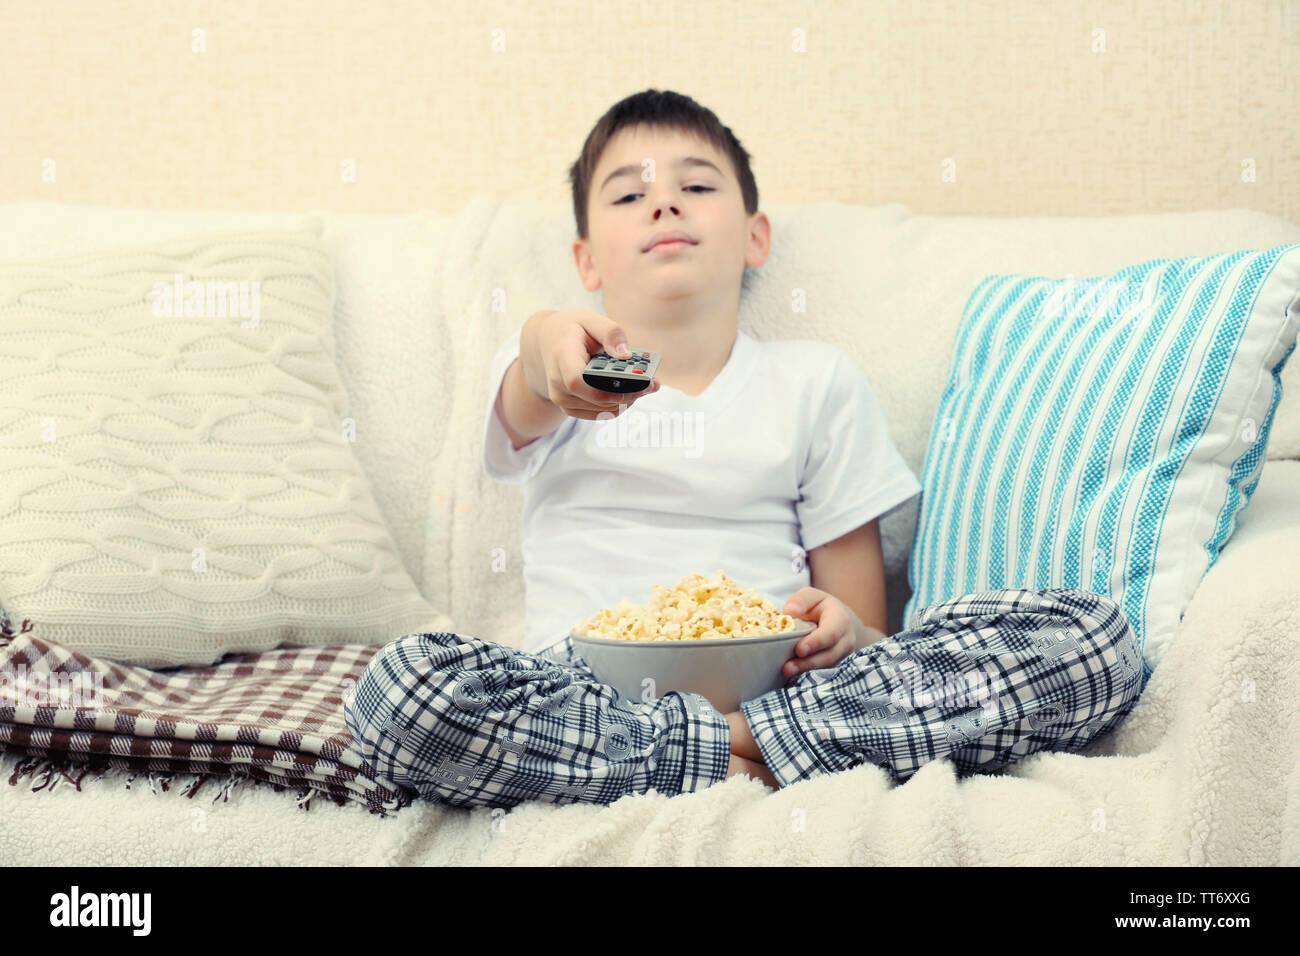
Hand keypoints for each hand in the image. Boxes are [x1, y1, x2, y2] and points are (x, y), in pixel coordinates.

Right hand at [519, 309, 659, 419]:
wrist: (548, 344)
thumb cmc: (572, 330)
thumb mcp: (589, 319)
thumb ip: (610, 332)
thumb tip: (626, 354)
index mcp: (562, 358)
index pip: (576, 381)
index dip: (605, 389)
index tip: (633, 384)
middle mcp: (558, 384)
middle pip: (595, 399)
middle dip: (629, 393)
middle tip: (653, 383)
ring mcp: (563, 400)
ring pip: (601, 409)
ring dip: (627, 400)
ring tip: (646, 386)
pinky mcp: (571, 409)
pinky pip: (600, 413)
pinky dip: (619, 404)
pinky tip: (632, 392)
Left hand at [780, 587, 859, 677]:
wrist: (837, 622)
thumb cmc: (820, 608)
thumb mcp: (812, 597)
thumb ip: (802, 600)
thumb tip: (789, 611)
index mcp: (840, 620)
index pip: (831, 633)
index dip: (816, 642)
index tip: (799, 649)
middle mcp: (846, 640)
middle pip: (829, 655)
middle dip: (808, 662)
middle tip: (788, 667)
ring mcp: (842, 656)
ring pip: (826, 667)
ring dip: (806, 671)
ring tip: (787, 671)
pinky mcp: (835, 666)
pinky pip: (823, 674)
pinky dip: (808, 675)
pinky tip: (793, 677)